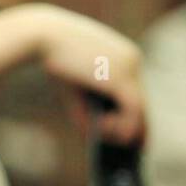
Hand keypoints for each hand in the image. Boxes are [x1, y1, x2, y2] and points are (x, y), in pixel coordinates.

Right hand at [31, 5, 145, 144]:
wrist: (44, 37)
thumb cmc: (54, 60)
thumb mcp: (75, 87)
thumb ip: (90, 110)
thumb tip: (98, 135)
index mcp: (124, 54)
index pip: (135, 90)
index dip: (135, 115)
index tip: (134, 134)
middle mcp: (133, 59)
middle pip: (141, 101)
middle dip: (136, 127)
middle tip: (134, 148)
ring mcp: (130, 68)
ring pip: (139, 110)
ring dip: (123, 130)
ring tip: (105, 137)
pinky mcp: (121, 79)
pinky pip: (131, 112)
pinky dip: (121, 127)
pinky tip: (105, 132)